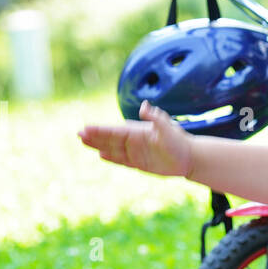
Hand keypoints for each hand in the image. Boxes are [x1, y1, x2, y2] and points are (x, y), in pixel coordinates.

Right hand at [78, 101, 194, 176]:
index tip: (86, 127)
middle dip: (94, 136)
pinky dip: (111, 158)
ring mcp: (135, 151)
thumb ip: (156, 118)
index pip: (114, 130)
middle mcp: (133, 140)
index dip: (100, 130)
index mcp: (137, 131)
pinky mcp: (139, 162)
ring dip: (98, 145)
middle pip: (109, 138)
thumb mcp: (167, 127)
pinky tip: (100, 155)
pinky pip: (121, 160)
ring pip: (112, 148)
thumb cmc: (178, 140)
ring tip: (83, 142)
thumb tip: (144, 106)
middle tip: (78, 134)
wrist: (189, 156)